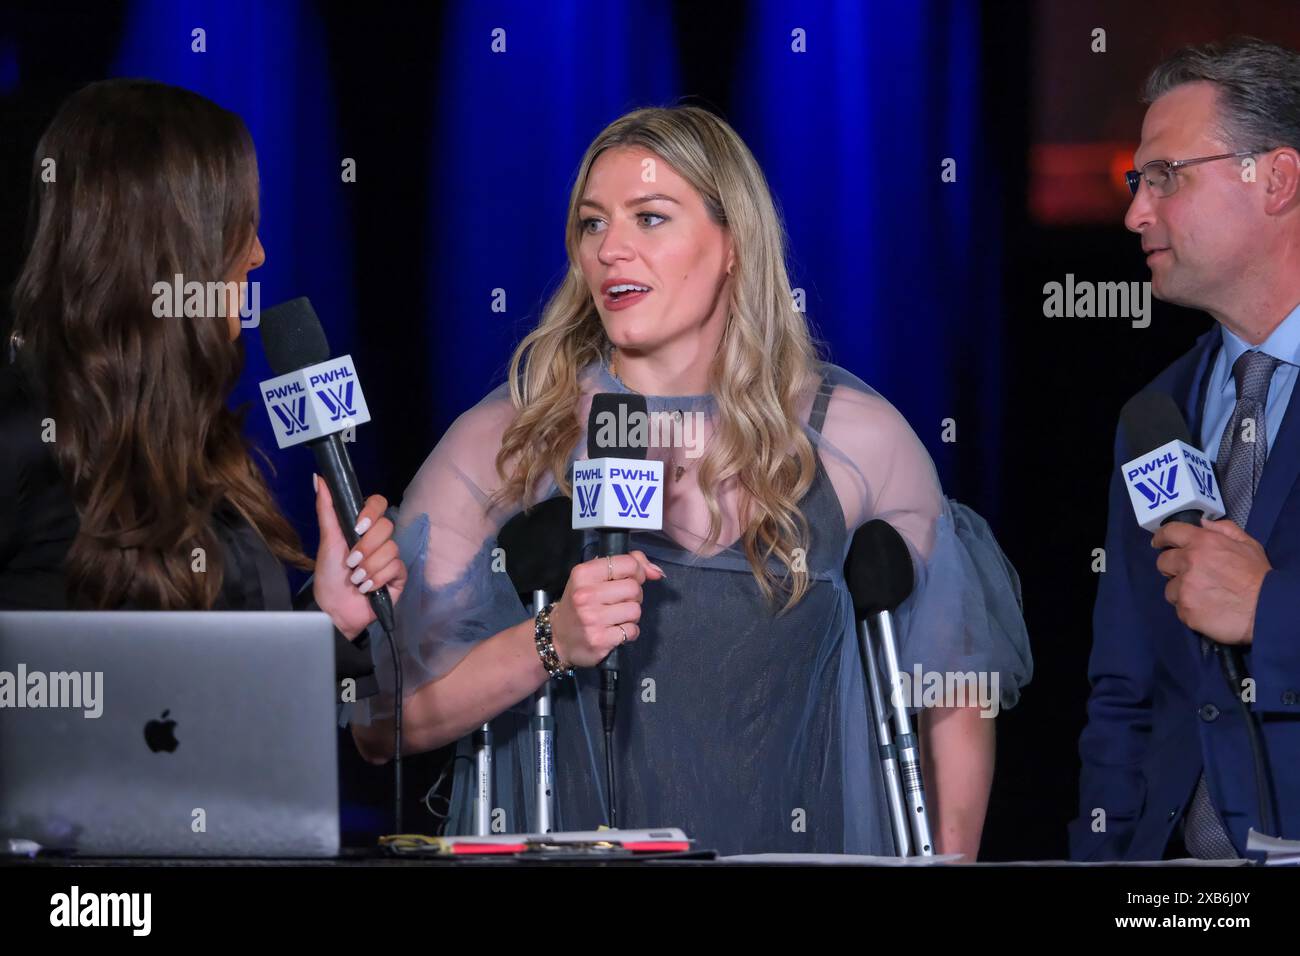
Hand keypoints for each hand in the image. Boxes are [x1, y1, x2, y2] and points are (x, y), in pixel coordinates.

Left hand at [312, 475, 406, 639]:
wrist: (333, 609)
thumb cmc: (329, 575)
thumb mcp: (327, 540)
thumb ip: (326, 508)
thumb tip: (319, 478)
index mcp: (363, 527)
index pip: (379, 503)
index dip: (372, 512)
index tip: (357, 526)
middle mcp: (379, 539)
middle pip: (387, 527)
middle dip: (366, 547)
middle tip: (351, 562)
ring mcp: (390, 557)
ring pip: (391, 549)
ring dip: (369, 567)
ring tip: (356, 580)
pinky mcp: (398, 576)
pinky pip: (396, 567)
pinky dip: (378, 579)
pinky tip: (367, 588)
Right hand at [547, 550, 665, 667]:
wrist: (558, 637)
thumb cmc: (579, 603)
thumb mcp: (593, 577)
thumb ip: (626, 565)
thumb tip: (656, 571)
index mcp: (584, 574)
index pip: (628, 563)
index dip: (637, 571)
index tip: (630, 579)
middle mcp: (586, 595)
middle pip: (634, 588)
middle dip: (634, 595)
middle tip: (620, 601)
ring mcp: (592, 619)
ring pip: (635, 610)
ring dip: (632, 615)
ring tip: (617, 616)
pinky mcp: (600, 640)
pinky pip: (632, 630)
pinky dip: (629, 631)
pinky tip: (615, 630)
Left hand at [1151, 516, 1270, 644]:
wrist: (1267, 609)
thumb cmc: (1259, 576)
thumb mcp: (1248, 544)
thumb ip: (1224, 530)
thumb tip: (1201, 523)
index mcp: (1202, 542)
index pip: (1170, 532)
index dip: (1161, 537)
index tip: (1158, 543)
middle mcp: (1188, 562)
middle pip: (1163, 562)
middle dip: (1172, 567)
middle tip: (1188, 574)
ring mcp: (1184, 588)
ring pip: (1170, 588)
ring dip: (1181, 591)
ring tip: (1203, 595)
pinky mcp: (1185, 610)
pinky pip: (1179, 608)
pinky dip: (1190, 609)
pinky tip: (1206, 609)